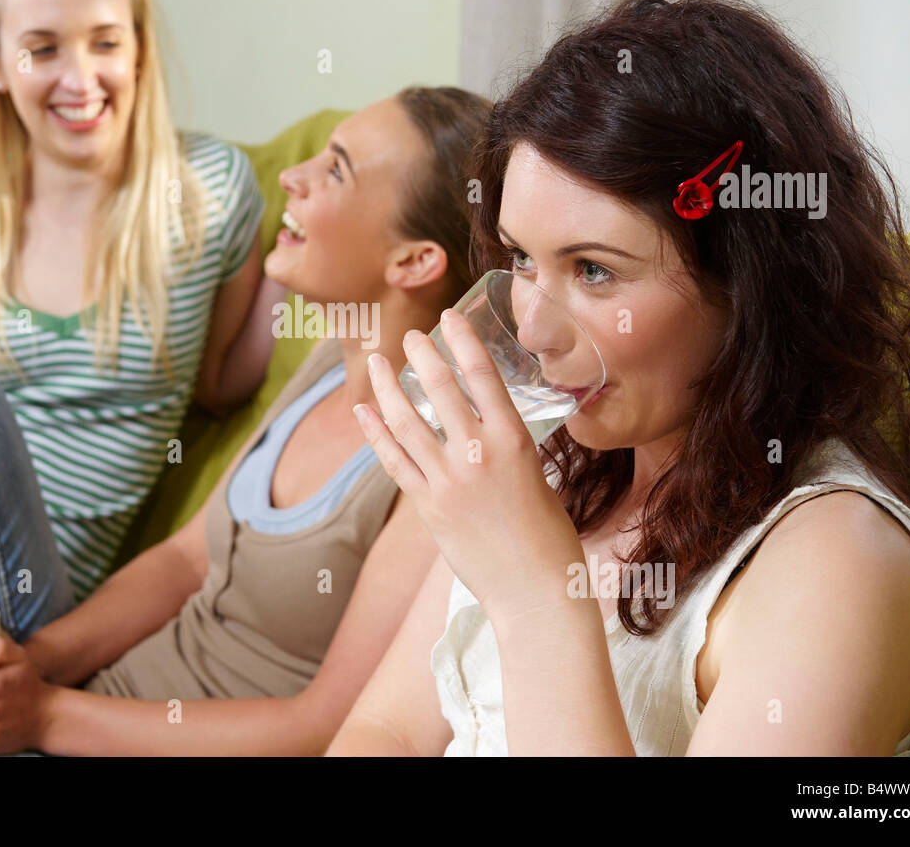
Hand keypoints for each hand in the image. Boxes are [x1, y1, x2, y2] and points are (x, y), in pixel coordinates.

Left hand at [352, 310, 579, 618]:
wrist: (536, 591)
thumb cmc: (547, 537)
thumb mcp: (537, 477)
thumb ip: (506, 449)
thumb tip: (486, 430)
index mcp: (514, 441)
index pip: (483, 376)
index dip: (462, 342)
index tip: (448, 319)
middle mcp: (478, 455)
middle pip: (440, 391)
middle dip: (421, 357)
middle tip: (410, 336)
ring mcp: (449, 481)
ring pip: (406, 422)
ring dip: (387, 388)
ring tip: (376, 363)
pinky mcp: (428, 507)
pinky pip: (393, 461)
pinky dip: (374, 433)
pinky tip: (362, 411)